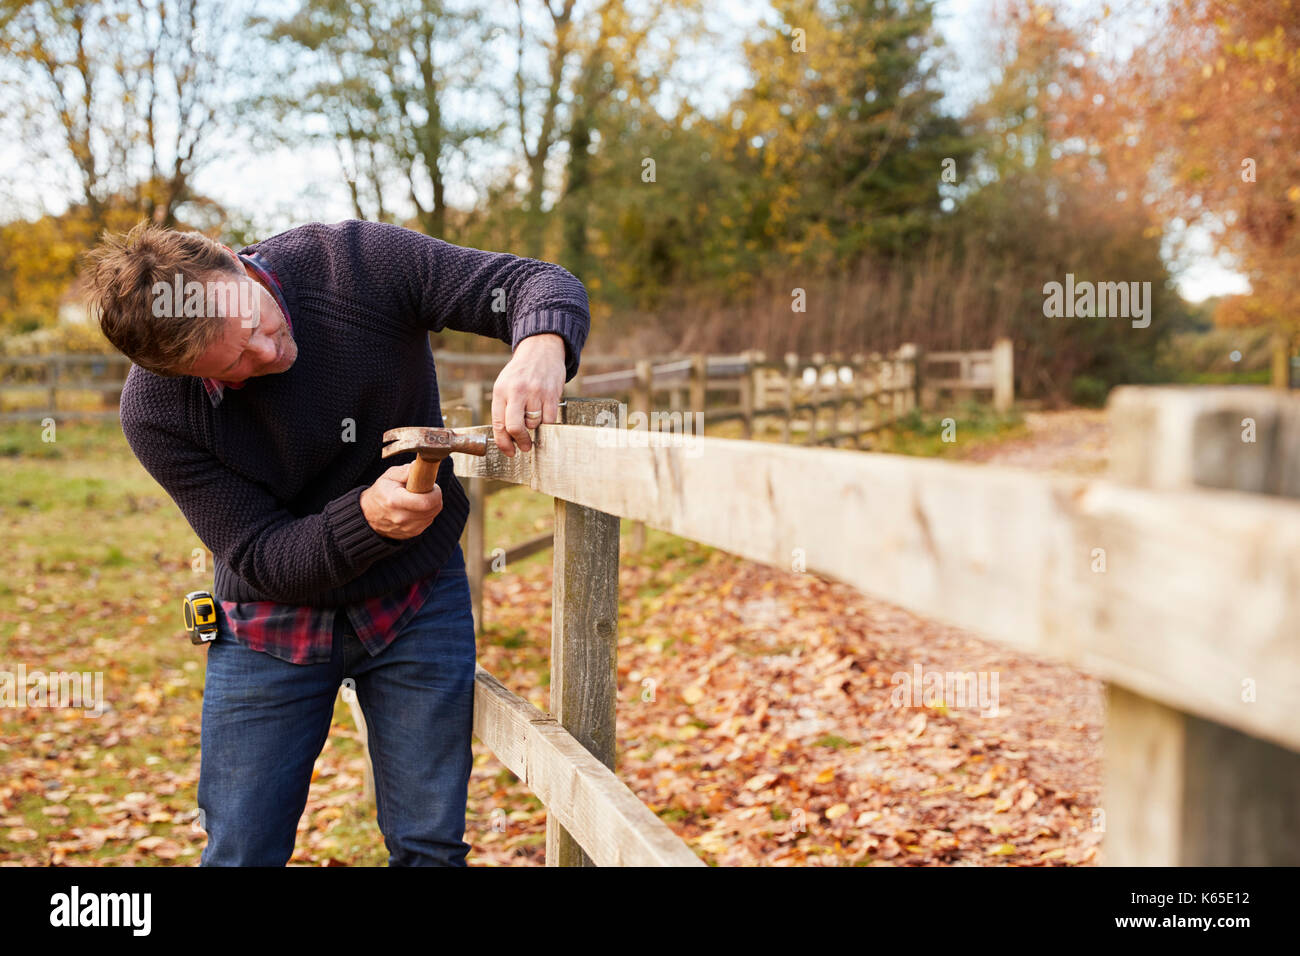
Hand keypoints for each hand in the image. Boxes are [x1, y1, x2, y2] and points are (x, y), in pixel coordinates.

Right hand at [360, 463, 442, 538]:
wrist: (368, 515)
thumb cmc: (380, 493)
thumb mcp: (388, 477)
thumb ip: (405, 471)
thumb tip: (419, 466)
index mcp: (395, 501)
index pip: (426, 501)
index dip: (435, 492)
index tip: (432, 485)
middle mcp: (402, 518)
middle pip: (433, 508)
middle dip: (435, 496)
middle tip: (426, 489)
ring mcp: (407, 528)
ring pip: (433, 515)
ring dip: (432, 505)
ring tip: (420, 497)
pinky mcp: (411, 534)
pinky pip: (428, 521)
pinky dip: (427, 513)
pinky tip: (417, 507)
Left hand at [491, 333, 565, 456]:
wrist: (541, 350)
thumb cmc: (521, 373)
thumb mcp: (505, 386)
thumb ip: (504, 410)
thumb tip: (508, 439)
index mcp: (501, 391)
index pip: (499, 424)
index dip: (503, 443)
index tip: (510, 452)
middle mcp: (516, 391)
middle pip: (515, 427)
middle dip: (520, 441)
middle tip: (525, 447)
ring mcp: (535, 392)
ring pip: (534, 424)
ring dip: (535, 427)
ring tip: (534, 415)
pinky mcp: (551, 393)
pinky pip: (549, 419)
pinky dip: (547, 421)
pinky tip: (544, 411)